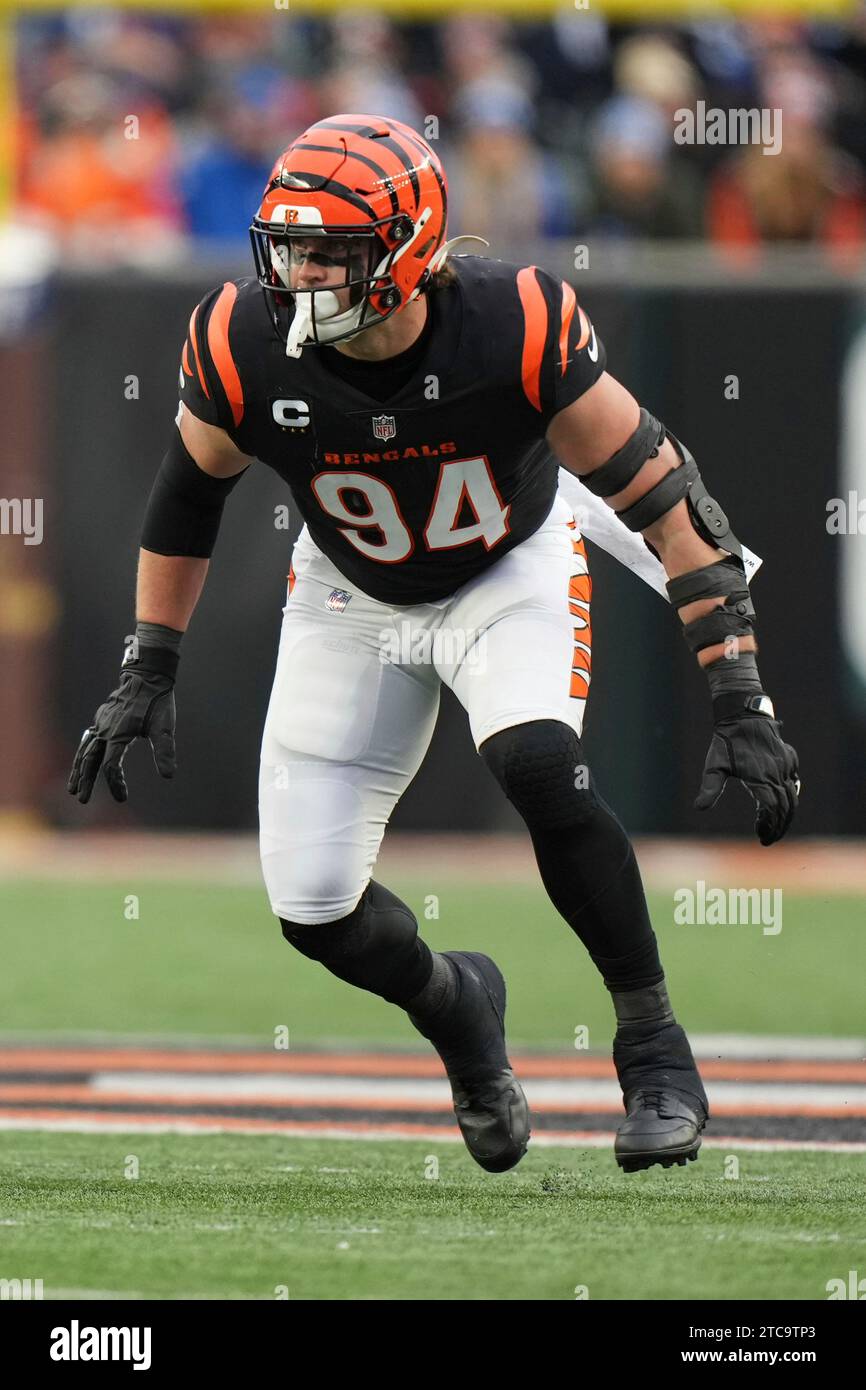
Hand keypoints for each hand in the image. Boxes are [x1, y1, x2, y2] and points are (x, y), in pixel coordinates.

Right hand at [67, 667, 175, 804]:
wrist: (146, 675)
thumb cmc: (157, 701)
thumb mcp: (164, 726)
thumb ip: (165, 750)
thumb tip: (168, 776)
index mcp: (119, 733)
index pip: (111, 764)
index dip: (115, 782)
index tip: (122, 797)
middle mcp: (106, 730)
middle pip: (91, 760)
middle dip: (85, 780)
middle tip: (81, 800)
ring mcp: (101, 724)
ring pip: (85, 751)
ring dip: (78, 770)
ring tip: (72, 788)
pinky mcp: (102, 720)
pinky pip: (87, 740)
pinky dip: (82, 754)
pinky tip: (81, 763)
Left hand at [695, 713, 799, 845]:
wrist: (743, 714)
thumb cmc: (726, 741)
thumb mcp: (714, 764)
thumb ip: (709, 787)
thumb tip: (698, 808)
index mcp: (760, 777)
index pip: (772, 809)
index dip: (769, 825)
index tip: (761, 836)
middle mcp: (777, 772)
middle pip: (786, 807)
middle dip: (779, 826)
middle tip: (768, 838)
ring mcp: (785, 765)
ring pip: (793, 796)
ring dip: (786, 814)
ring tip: (775, 826)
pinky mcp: (789, 758)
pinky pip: (794, 781)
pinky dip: (790, 795)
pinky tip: (781, 803)